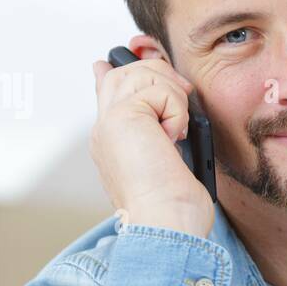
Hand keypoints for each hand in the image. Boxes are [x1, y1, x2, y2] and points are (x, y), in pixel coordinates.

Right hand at [90, 44, 214, 237]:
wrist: (167, 226)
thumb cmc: (173, 208)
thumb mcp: (168, 162)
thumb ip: (162, 131)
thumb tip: (168, 113)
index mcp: (112, 141)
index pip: (109, 88)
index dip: (125, 69)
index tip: (134, 58)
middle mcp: (105, 130)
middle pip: (126, 72)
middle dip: (162, 77)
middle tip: (181, 106)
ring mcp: (110, 122)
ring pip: (141, 74)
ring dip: (172, 97)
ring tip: (176, 131)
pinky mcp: (123, 117)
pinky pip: (159, 89)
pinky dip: (178, 111)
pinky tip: (173, 139)